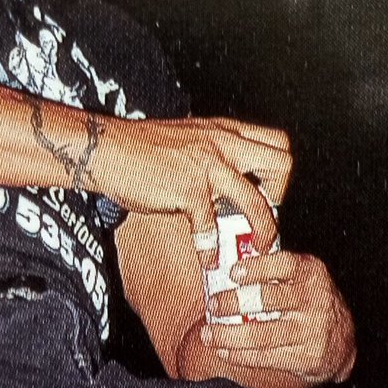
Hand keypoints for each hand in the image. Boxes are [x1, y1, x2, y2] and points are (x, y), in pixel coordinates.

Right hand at [105, 117, 291, 265]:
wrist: (106, 148)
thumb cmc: (138, 147)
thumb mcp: (187, 138)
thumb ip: (211, 154)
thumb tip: (225, 185)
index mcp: (224, 131)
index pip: (275, 141)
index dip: (278, 169)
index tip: (266, 190)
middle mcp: (222, 144)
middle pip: (281, 163)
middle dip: (280, 194)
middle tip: (265, 214)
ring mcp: (208, 167)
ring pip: (257, 200)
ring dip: (262, 230)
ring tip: (255, 248)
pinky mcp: (189, 190)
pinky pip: (212, 225)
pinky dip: (210, 246)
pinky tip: (205, 255)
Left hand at [201, 251, 355, 384]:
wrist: (341, 340)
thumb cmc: (306, 300)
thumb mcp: (298, 277)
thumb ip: (270, 270)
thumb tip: (222, 263)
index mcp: (310, 272)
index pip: (283, 264)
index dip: (256, 268)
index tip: (232, 273)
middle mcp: (315, 299)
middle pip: (266, 300)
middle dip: (232, 303)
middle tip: (213, 305)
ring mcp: (312, 330)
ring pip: (261, 334)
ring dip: (228, 335)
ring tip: (207, 334)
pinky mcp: (307, 357)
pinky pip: (265, 357)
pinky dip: (239, 354)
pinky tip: (223, 350)